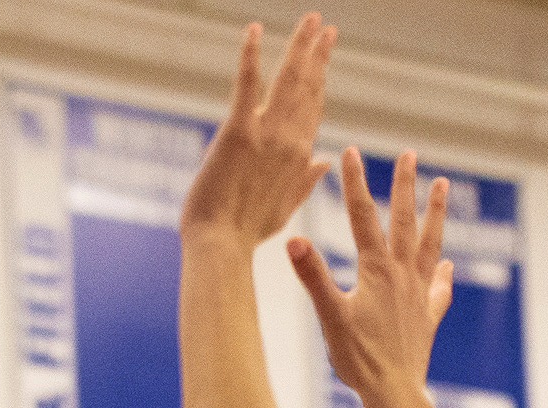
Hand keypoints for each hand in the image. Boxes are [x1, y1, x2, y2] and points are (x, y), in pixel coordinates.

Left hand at [180, 15, 334, 250]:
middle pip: (308, 88)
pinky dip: (250, 55)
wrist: (221, 246)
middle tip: (326, 26)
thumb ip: (306, 181)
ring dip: (300, 46)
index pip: (314, 109)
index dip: (322, 79)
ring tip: (311, 20)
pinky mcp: (238, 132)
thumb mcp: (285, 208)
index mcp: (300, 158)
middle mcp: (290, 142)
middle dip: (319, 53)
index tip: (326, 55)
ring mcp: (266, 135)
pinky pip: (247, 84)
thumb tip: (325, 161)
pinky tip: (254, 29)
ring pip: (289, 80)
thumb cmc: (247, 232)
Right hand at [287, 149, 452, 404]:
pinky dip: (443, 275)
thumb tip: (294, 241)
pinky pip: (438, 290)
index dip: (355, 182)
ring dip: (435, 214)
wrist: (394, 393)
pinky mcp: (428, 317)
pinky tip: (447, 265)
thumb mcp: (330, 316)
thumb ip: (313, 277)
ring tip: (442, 186)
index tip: (351, 151)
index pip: (363, 216)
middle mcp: (403, 275)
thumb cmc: (359, 359)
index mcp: (377, 270)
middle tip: (409, 154)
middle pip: (405, 220)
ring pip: (430, 244)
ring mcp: (419, 294)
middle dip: (405, 185)